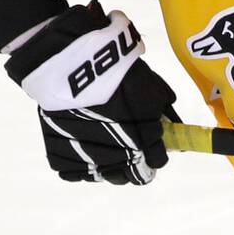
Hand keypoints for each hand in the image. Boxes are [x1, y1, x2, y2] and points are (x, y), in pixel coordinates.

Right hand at [5, 0, 178, 183]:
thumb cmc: (112, 66)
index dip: (157, 154)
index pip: (157, 160)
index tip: (154, 149)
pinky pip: (76, 172)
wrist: (67, 59)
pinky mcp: (61, 154)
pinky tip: (84, 148)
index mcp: (143, 134)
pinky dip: (81, 165)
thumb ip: (161, 105)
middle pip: (133, 175)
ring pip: (106, 175)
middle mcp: (118, 151)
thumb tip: (172, 123)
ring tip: (107, 149)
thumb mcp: (146, 81)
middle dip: (137, 164)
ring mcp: (89, 156)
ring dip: (111, 165)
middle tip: (133, 153)